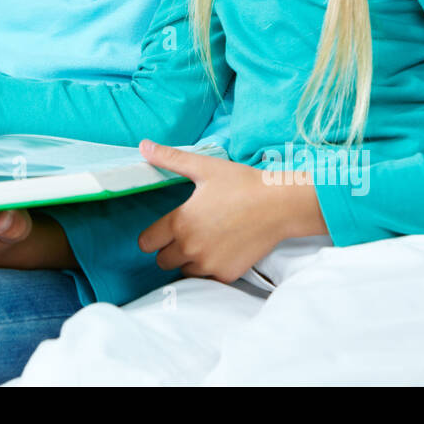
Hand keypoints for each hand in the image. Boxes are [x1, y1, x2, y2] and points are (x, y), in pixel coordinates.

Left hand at [137, 140, 328, 283]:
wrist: (279, 205)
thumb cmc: (241, 183)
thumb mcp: (203, 167)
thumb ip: (169, 158)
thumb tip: (143, 145)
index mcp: (180, 223)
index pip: (146, 242)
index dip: (151, 235)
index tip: (162, 229)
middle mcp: (191, 248)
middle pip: (162, 260)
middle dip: (169, 249)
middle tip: (187, 232)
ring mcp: (209, 264)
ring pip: (184, 271)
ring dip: (188, 260)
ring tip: (205, 240)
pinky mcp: (227, 275)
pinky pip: (207, 278)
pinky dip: (210, 268)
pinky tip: (220, 250)